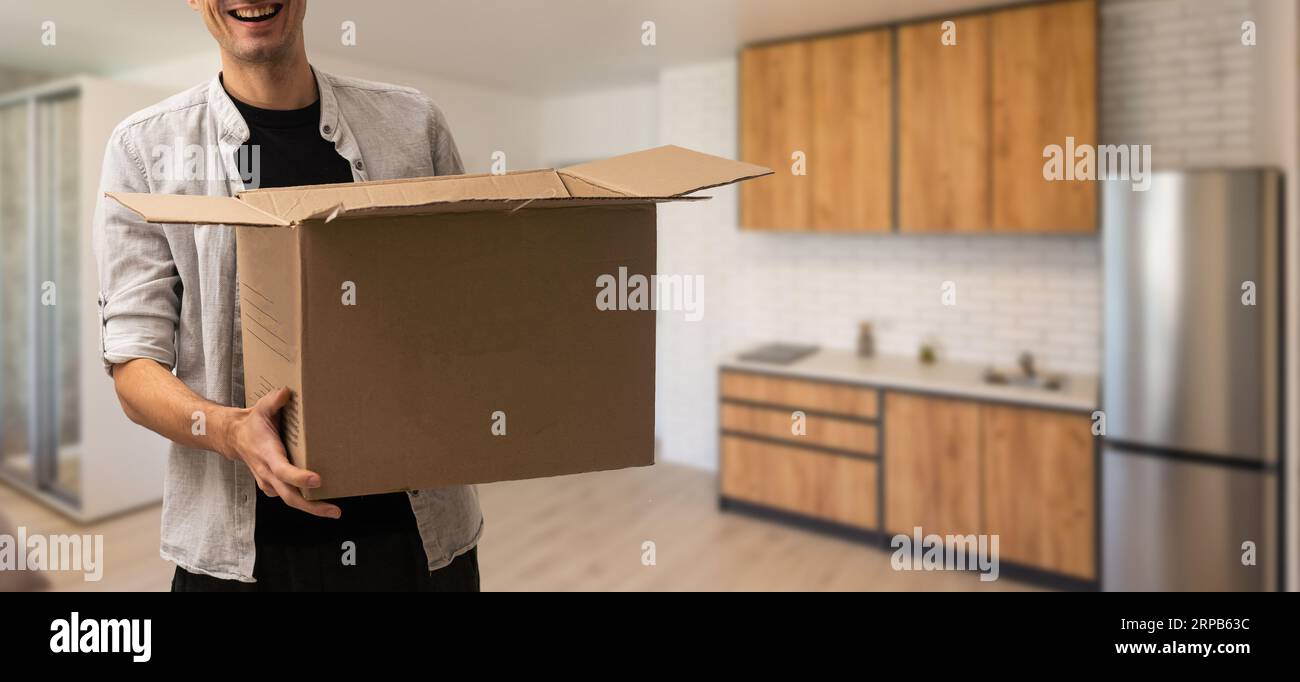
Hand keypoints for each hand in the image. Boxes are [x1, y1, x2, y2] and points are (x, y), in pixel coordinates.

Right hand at [220, 387, 340, 518]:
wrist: (235, 437)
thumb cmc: (253, 422)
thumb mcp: (261, 407)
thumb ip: (274, 400)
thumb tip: (287, 392)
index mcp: (267, 454)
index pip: (284, 470)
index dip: (299, 477)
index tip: (317, 480)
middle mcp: (268, 472)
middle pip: (290, 496)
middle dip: (312, 506)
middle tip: (335, 511)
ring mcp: (269, 482)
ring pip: (290, 500)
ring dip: (312, 507)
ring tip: (333, 510)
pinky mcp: (272, 486)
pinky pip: (289, 497)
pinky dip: (305, 501)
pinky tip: (322, 501)